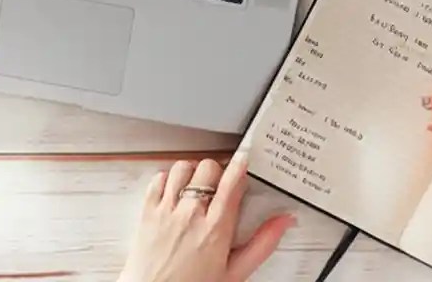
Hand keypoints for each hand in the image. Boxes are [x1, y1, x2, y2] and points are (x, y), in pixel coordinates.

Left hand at [119, 153, 295, 281]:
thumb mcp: (236, 272)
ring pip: (182, 168)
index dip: (240, 165)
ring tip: (196, 184)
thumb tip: (283, 222)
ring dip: (192, 172)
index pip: (231, 183)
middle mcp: (190, 215)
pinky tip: (174, 190)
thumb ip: (263, 243)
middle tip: (219, 184)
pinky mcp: (148, 212)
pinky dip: (167, 178)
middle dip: (217, 172)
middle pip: (208, 168)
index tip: (244, 159)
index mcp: (216, 228)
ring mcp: (167, 211)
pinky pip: (158, 178)